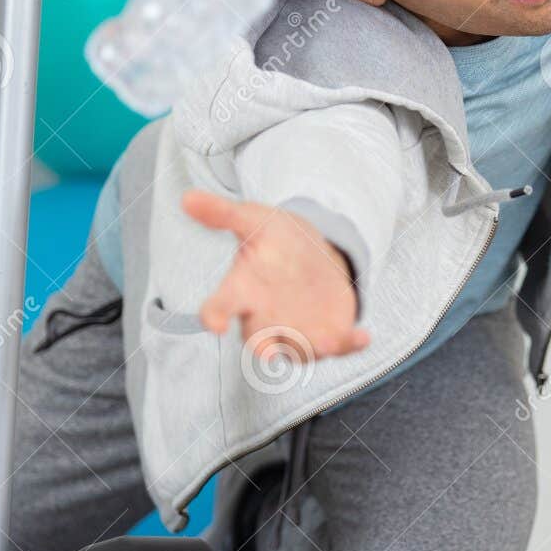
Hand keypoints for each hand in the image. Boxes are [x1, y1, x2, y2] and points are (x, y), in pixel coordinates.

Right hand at [182, 190, 369, 363]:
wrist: (314, 253)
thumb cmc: (275, 240)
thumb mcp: (254, 220)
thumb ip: (223, 214)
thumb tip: (187, 197)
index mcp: (243, 291)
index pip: (221, 305)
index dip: (215, 315)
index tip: (212, 322)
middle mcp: (265, 318)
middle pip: (257, 339)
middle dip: (263, 348)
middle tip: (266, 353)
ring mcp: (296, 331)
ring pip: (298, 349)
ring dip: (311, 348)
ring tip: (327, 343)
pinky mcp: (326, 335)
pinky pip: (338, 346)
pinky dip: (350, 344)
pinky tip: (364, 335)